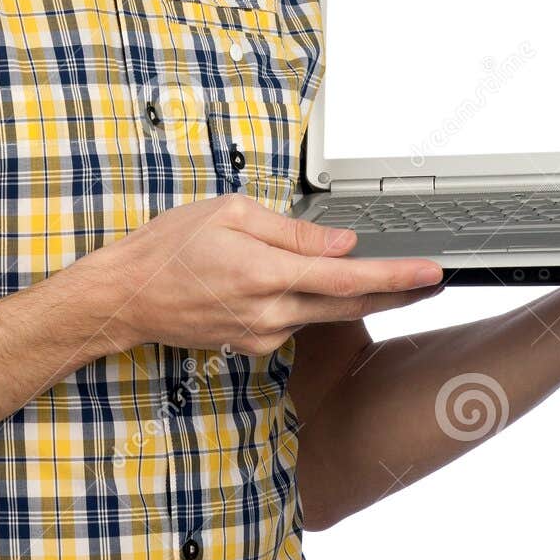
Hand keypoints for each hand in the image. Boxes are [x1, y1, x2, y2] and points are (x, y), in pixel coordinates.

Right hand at [80, 193, 444, 354]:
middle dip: (398, 292)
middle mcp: (271, 314)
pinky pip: (296, 321)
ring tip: (382, 274)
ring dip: (353, 295)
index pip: (349, 278)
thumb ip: (292, 232)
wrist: (125, 297)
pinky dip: (310, 302)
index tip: (432, 272)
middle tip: (434, 281)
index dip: (397, 276)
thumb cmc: (168, 248)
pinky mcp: (254, 345)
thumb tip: (342, 242)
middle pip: (350, 305)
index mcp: (268, 275)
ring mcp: (263, 336)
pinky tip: (300, 283)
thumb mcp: (231, 215)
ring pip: (324, 313)